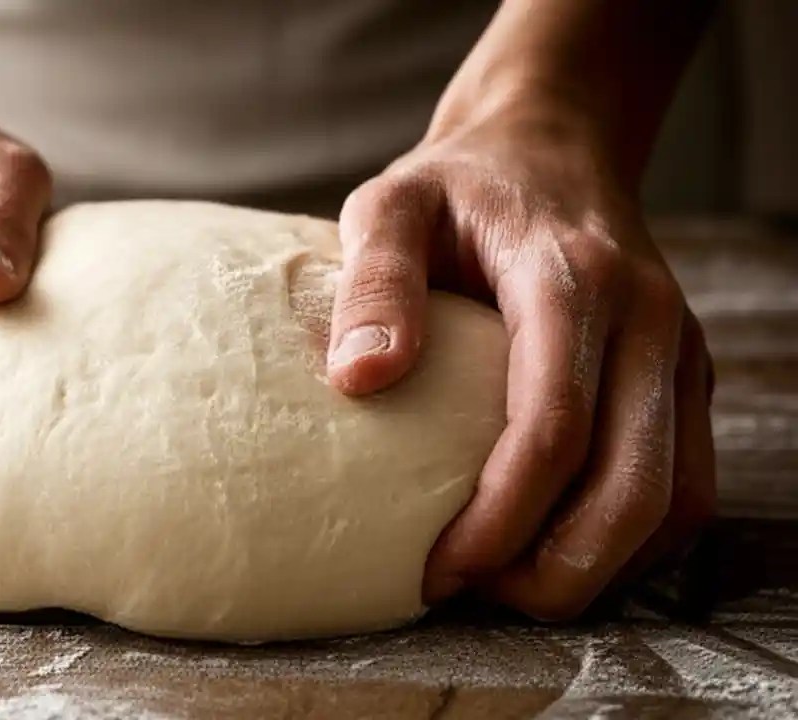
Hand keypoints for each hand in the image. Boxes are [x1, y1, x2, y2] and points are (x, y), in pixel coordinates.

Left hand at [328, 101, 714, 619]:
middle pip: (632, 489)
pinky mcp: (684, 376)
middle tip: (472, 594)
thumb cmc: (459, 184)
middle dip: (556, 570)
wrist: (551, 145)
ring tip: (510, 582)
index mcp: (574, 281)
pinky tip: (558, 544)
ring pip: (673, 501)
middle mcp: (646, 322)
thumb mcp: (392, 204)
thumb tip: (360, 382)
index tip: (435, 568)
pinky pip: (684, 485)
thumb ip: (375, 281)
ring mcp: (677, 352)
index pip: (554, 429)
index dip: (498, 519)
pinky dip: (631, 538)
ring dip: (599, 565)